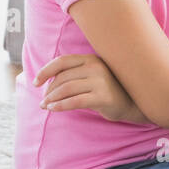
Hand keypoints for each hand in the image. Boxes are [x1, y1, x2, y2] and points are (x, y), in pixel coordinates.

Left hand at [34, 53, 149, 124]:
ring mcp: (101, 81)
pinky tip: (53, 109)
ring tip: (45, 106)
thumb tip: (46, 79)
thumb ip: (75, 73)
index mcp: (92, 59)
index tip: (35, 82)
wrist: (133, 104)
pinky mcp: (103, 97)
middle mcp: (96, 67)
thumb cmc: (108, 90)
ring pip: (66, 89)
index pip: (62, 61)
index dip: (45, 71)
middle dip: (49, 90)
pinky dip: (60, 106)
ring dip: (51, 99)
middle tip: (43, 101)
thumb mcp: (93, 76)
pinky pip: (75, 101)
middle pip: (62, 78)